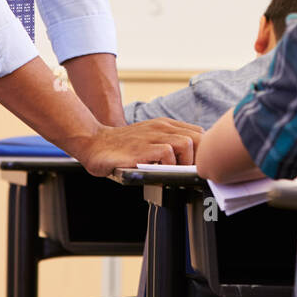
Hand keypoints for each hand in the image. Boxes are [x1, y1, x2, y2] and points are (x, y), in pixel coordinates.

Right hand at [75, 118, 202, 176]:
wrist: (94, 143)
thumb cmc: (122, 147)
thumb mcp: (149, 139)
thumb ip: (167, 144)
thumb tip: (190, 162)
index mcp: (165, 125)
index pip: (198, 133)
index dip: (202, 151)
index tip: (197, 166)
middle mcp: (161, 127)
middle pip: (198, 137)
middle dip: (199, 157)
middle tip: (190, 172)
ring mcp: (152, 136)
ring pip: (186, 143)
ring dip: (185, 161)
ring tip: (175, 171)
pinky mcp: (143, 147)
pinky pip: (167, 152)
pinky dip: (169, 164)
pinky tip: (161, 171)